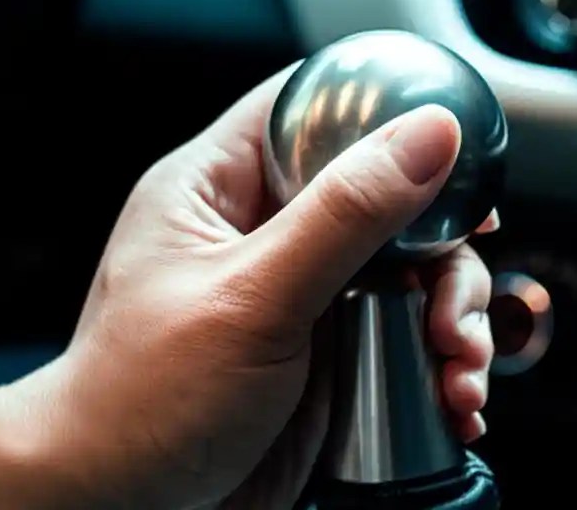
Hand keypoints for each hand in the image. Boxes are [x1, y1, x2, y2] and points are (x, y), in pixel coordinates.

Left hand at [10, 67, 495, 509]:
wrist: (117, 506)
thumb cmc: (141, 400)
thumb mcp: (250, 298)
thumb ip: (342, 216)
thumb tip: (425, 134)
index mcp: (215, 189)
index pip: (303, 107)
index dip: (382, 114)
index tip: (453, 149)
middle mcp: (260, 235)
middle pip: (380, 198)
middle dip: (441, 253)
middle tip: (454, 309)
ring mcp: (293, 297)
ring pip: (404, 274)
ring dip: (453, 319)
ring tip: (460, 374)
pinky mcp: (319, 357)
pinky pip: (399, 339)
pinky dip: (437, 367)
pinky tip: (452, 403)